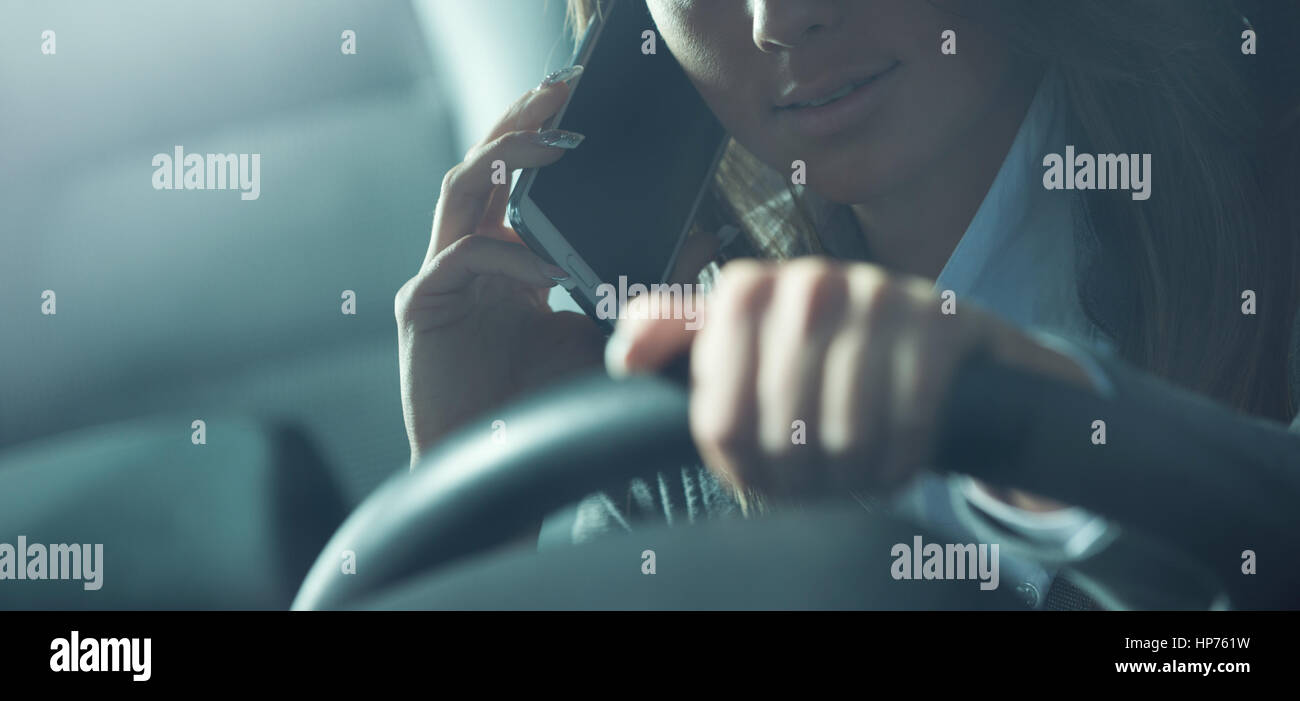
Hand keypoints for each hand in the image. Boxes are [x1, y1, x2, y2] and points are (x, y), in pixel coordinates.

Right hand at [395, 70, 603, 466]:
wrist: (502, 470)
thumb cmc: (547, 406)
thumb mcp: (604, 333)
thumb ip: (638, 286)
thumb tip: (704, 240)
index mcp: (506, 256)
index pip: (519, 178)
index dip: (545, 136)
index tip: (587, 106)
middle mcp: (471, 255)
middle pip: (486, 162)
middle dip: (523, 119)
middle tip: (563, 90)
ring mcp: (442, 276)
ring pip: (461, 187)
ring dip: (508, 158)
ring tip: (557, 146)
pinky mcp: (422, 305)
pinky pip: (462, 256)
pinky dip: (509, 254)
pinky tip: (549, 272)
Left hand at [607, 258, 1093, 504]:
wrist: (933, 343)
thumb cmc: (821, 354)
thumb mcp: (742, 341)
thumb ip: (675, 339)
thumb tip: (624, 357)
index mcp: (744, 290)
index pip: (721, 421)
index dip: (742, 470)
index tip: (761, 479)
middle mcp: (805, 280)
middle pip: (781, 434)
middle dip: (799, 478)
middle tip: (815, 485)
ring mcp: (875, 293)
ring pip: (845, 434)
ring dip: (852, 474)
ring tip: (852, 472)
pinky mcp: (936, 317)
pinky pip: (908, 422)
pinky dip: (900, 461)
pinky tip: (893, 461)